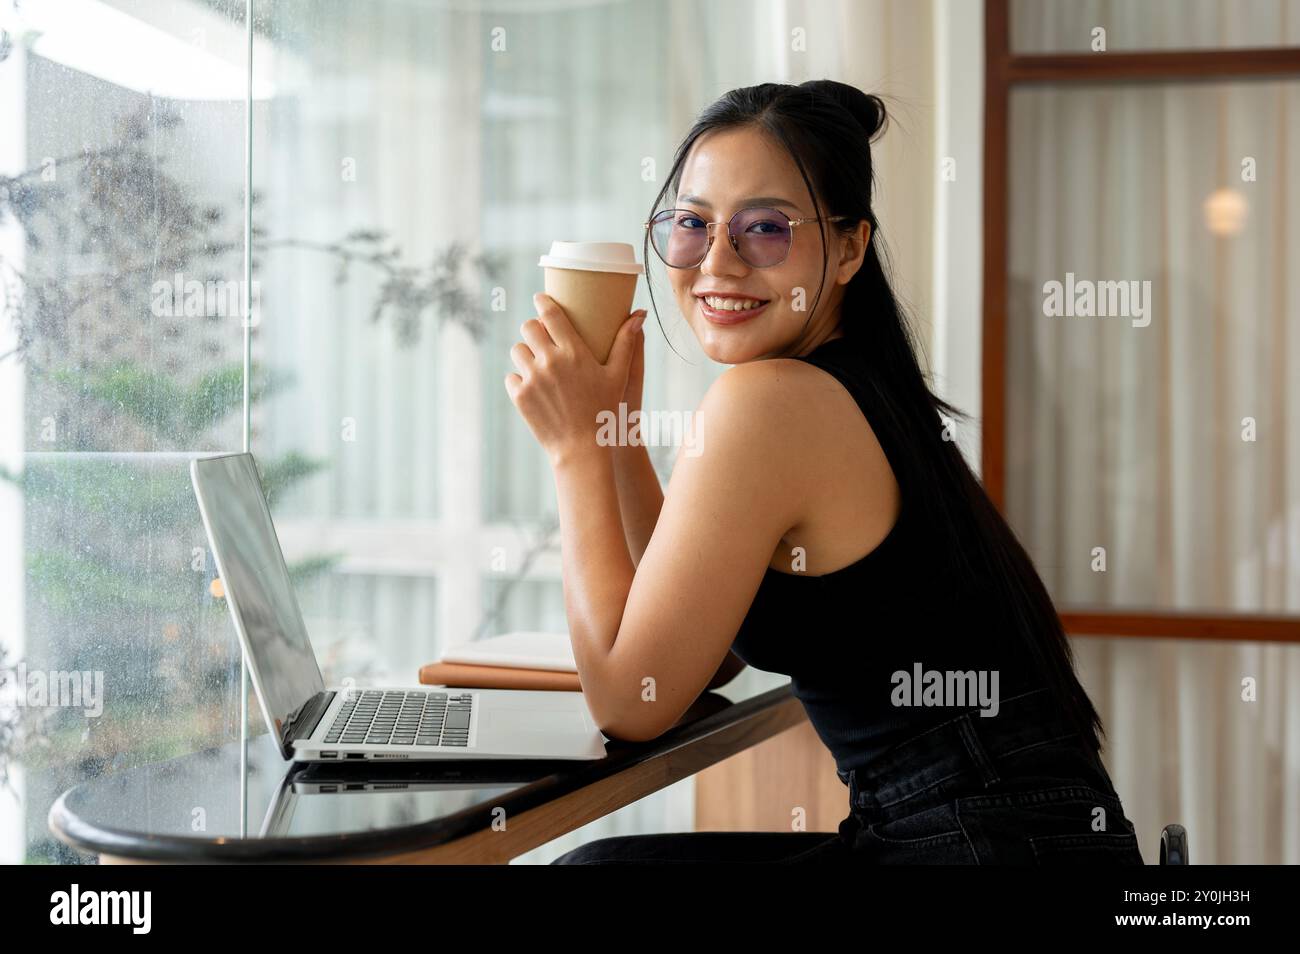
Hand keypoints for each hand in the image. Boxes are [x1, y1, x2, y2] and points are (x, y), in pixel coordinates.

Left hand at [504, 293, 646, 465]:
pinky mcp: (519, 395)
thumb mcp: (618, 376)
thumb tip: (639, 314)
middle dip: (533, 329)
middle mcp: (549, 361)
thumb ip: (627, 343)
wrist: (581, 449)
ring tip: (535, 363)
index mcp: (573, 352)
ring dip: (524, 353)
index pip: (549, 314)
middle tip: (540, 336)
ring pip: (516, 350)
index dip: (542, 302)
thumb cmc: (604, 411)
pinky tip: (532, 387)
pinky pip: (511, 376)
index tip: (540, 299)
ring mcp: (532, 378)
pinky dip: (519, 380)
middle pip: (527, 327)